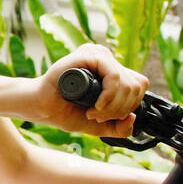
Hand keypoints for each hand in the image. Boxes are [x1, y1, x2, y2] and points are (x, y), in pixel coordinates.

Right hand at [34, 44, 148, 137]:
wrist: (43, 108)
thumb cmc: (66, 112)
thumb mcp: (100, 126)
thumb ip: (119, 128)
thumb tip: (133, 118)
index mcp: (112, 71)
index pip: (139, 86)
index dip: (128, 107)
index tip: (104, 117)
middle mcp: (107, 60)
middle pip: (136, 87)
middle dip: (120, 109)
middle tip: (97, 116)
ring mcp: (98, 55)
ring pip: (128, 82)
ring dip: (114, 105)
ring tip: (93, 111)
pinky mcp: (89, 55)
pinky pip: (114, 75)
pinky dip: (110, 95)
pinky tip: (96, 105)